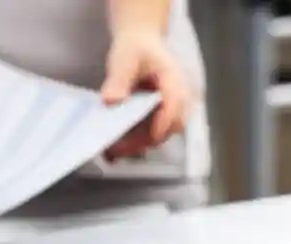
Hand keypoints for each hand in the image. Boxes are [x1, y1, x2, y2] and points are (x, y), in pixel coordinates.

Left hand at [100, 30, 189, 159]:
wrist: (140, 44)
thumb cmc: (135, 48)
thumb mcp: (124, 59)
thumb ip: (118, 80)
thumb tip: (111, 101)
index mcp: (174, 81)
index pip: (174, 106)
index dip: (160, 124)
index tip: (141, 140)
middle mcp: (180, 99)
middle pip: (170, 127)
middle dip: (145, 141)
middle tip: (117, 150)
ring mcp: (173, 110)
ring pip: (162, 134)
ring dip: (139, 145)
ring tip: (113, 152)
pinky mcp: (162, 118)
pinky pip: (153, 134)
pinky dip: (136, 143)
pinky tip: (117, 149)